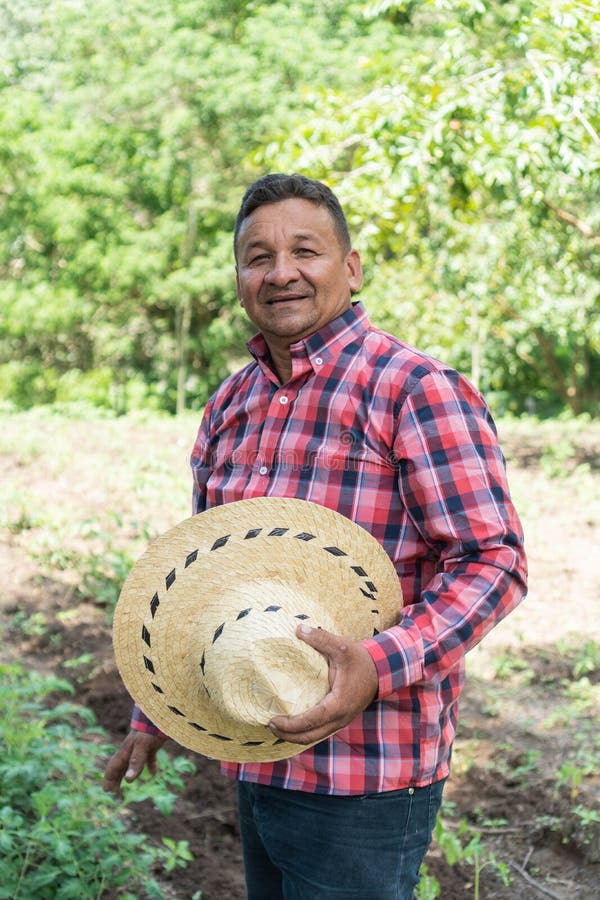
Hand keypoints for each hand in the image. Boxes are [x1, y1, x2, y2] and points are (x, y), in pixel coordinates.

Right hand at [103, 729, 167, 794]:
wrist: (162, 710)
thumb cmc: (150, 726)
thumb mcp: (142, 744)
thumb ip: (136, 761)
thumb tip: (128, 780)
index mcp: (127, 749)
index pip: (115, 765)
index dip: (110, 777)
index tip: (106, 790)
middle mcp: (132, 747)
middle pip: (122, 765)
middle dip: (116, 777)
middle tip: (112, 791)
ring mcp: (143, 745)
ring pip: (133, 762)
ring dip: (129, 772)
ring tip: (127, 783)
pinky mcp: (153, 742)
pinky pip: (150, 756)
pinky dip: (150, 765)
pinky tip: (153, 774)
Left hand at [268, 624, 378, 745]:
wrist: (380, 671)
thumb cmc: (360, 660)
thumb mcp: (342, 646)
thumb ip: (321, 638)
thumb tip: (299, 629)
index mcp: (338, 705)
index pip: (310, 722)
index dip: (290, 725)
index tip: (272, 720)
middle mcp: (339, 718)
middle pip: (309, 737)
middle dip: (287, 735)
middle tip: (269, 725)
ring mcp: (340, 721)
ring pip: (314, 737)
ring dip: (294, 736)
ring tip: (276, 726)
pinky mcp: (340, 719)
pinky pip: (319, 731)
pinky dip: (304, 731)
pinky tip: (292, 723)